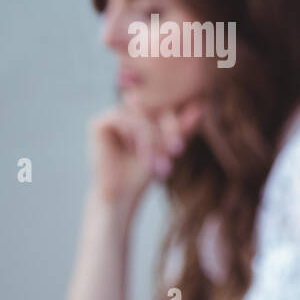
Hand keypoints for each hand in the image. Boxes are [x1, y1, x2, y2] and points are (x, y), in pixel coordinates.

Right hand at [88, 94, 203, 211]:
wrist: (124, 194)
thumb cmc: (148, 171)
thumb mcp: (170, 147)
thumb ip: (183, 127)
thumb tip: (202, 106)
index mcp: (145, 113)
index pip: (166, 105)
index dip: (176, 123)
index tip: (180, 148)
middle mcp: (128, 110)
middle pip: (155, 107)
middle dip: (168, 131)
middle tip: (175, 152)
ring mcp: (112, 114)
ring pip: (141, 114)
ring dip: (153, 139)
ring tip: (157, 162)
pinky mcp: (98, 123)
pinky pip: (124, 119)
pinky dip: (135, 136)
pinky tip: (134, 152)